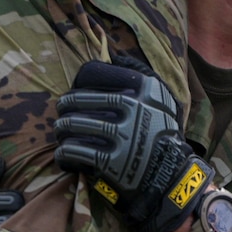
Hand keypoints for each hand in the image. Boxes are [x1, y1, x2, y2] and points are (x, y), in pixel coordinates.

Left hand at [52, 60, 212, 231]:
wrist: (169, 177)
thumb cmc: (160, 135)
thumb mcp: (161, 98)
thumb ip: (139, 74)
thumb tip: (112, 55)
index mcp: (143, 87)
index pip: (92, 73)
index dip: (78, 83)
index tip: (77, 91)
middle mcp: (132, 107)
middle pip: (76, 100)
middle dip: (65, 107)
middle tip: (63, 113)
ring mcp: (121, 135)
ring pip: (71, 125)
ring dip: (62, 130)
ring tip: (62, 133)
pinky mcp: (110, 161)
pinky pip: (73, 151)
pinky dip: (64, 153)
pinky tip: (66, 154)